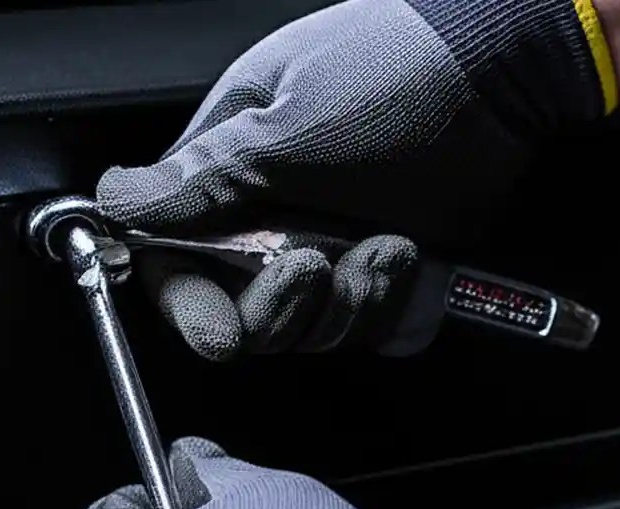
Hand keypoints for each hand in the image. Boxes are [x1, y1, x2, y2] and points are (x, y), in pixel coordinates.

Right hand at [99, 0, 615, 359]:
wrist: (506, 66)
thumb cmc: (395, 71)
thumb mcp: (286, 125)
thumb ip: (199, 179)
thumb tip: (113, 200)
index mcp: (226, 174)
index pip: (176, 262)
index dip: (189, 304)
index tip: (219, 332)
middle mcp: (270, 217)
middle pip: (242, 312)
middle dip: (280, 307)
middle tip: (315, 264)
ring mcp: (330, 245)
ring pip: (310, 328)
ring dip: (346, 304)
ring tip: (384, 246)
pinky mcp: (384, 268)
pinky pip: (372, 327)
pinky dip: (391, 309)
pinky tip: (409, 256)